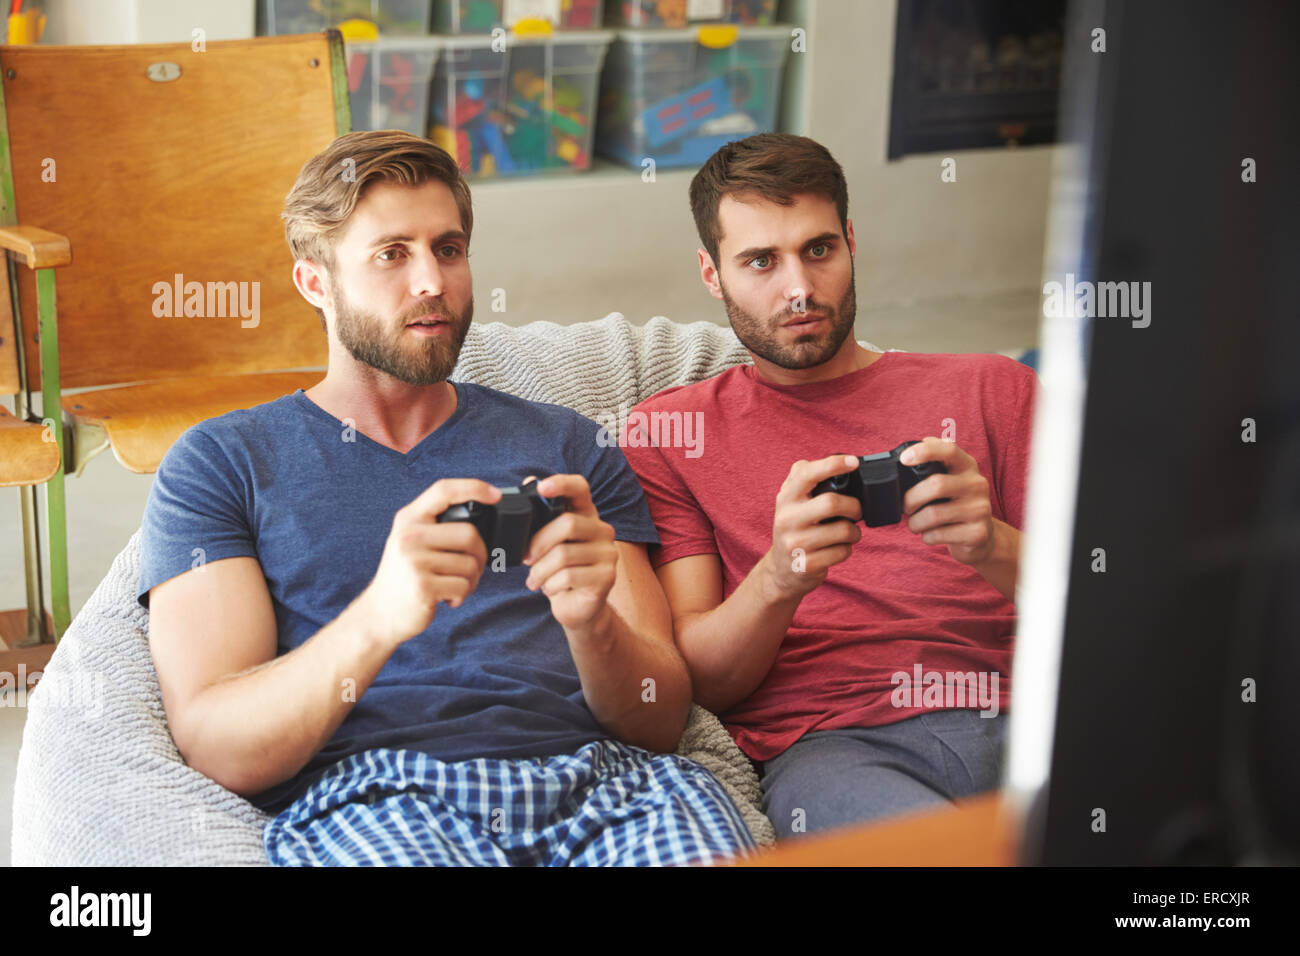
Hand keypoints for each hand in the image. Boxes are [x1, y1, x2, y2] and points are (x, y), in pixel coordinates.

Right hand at [359, 479, 499, 646]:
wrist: (380, 612)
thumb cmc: (406, 575)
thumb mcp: (411, 540)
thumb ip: (437, 526)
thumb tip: (482, 515)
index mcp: (409, 518)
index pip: (444, 490)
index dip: (474, 487)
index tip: (496, 495)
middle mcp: (409, 535)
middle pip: (470, 534)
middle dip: (480, 555)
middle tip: (470, 569)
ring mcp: (414, 560)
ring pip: (470, 564)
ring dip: (471, 580)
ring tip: (453, 585)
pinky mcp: (422, 586)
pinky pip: (463, 585)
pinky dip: (462, 595)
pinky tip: (447, 597)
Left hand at [521, 474, 618, 635]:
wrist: (577, 606)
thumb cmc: (558, 570)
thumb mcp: (546, 543)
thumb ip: (539, 517)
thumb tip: (528, 482)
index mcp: (586, 515)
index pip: (580, 488)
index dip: (562, 484)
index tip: (541, 488)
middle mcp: (603, 530)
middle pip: (568, 524)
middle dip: (539, 543)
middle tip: (526, 558)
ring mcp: (608, 553)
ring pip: (564, 554)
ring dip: (540, 570)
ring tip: (535, 579)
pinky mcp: (607, 577)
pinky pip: (569, 576)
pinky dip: (550, 584)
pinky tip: (549, 588)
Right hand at [762, 455, 863, 600]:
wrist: (782, 569)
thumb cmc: (795, 527)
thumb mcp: (792, 500)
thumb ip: (806, 478)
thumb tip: (839, 460)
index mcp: (786, 498)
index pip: (807, 474)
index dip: (833, 464)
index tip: (853, 462)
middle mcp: (786, 519)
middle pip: (832, 503)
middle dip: (854, 507)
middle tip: (856, 511)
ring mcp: (795, 544)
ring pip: (843, 530)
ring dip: (854, 531)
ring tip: (848, 532)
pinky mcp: (806, 565)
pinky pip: (842, 552)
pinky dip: (847, 549)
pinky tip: (837, 548)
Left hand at [900, 437, 995, 564]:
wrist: (982, 537)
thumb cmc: (956, 505)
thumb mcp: (950, 481)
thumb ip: (932, 466)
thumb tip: (905, 455)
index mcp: (967, 466)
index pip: (949, 450)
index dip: (925, 451)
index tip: (904, 459)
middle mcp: (977, 484)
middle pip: (935, 485)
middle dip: (911, 499)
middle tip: (906, 507)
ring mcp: (980, 509)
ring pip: (933, 514)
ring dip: (915, 522)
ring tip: (916, 524)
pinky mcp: (977, 533)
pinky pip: (938, 534)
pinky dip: (926, 536)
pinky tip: (930, 534)